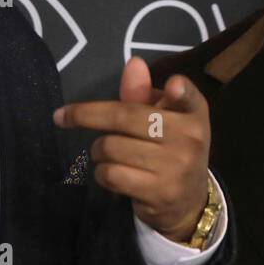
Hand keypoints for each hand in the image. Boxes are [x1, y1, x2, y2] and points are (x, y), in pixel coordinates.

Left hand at [53, 58, 210, 242]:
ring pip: (111, 147)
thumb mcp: (163, 119)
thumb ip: (144, 94)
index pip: (188, 97)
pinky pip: (111, 174)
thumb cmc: (171, 149)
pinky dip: (102, 173)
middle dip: (88, 116)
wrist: (189, 201)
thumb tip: (134, 63)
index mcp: (194, 114)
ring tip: (109, 154)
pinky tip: (114, 173)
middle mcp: (190, 138)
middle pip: (125, 118)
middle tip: (68, 118)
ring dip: (98, 150)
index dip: (181, 90)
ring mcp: (175, 167)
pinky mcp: (158, 193)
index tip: (173, 84)